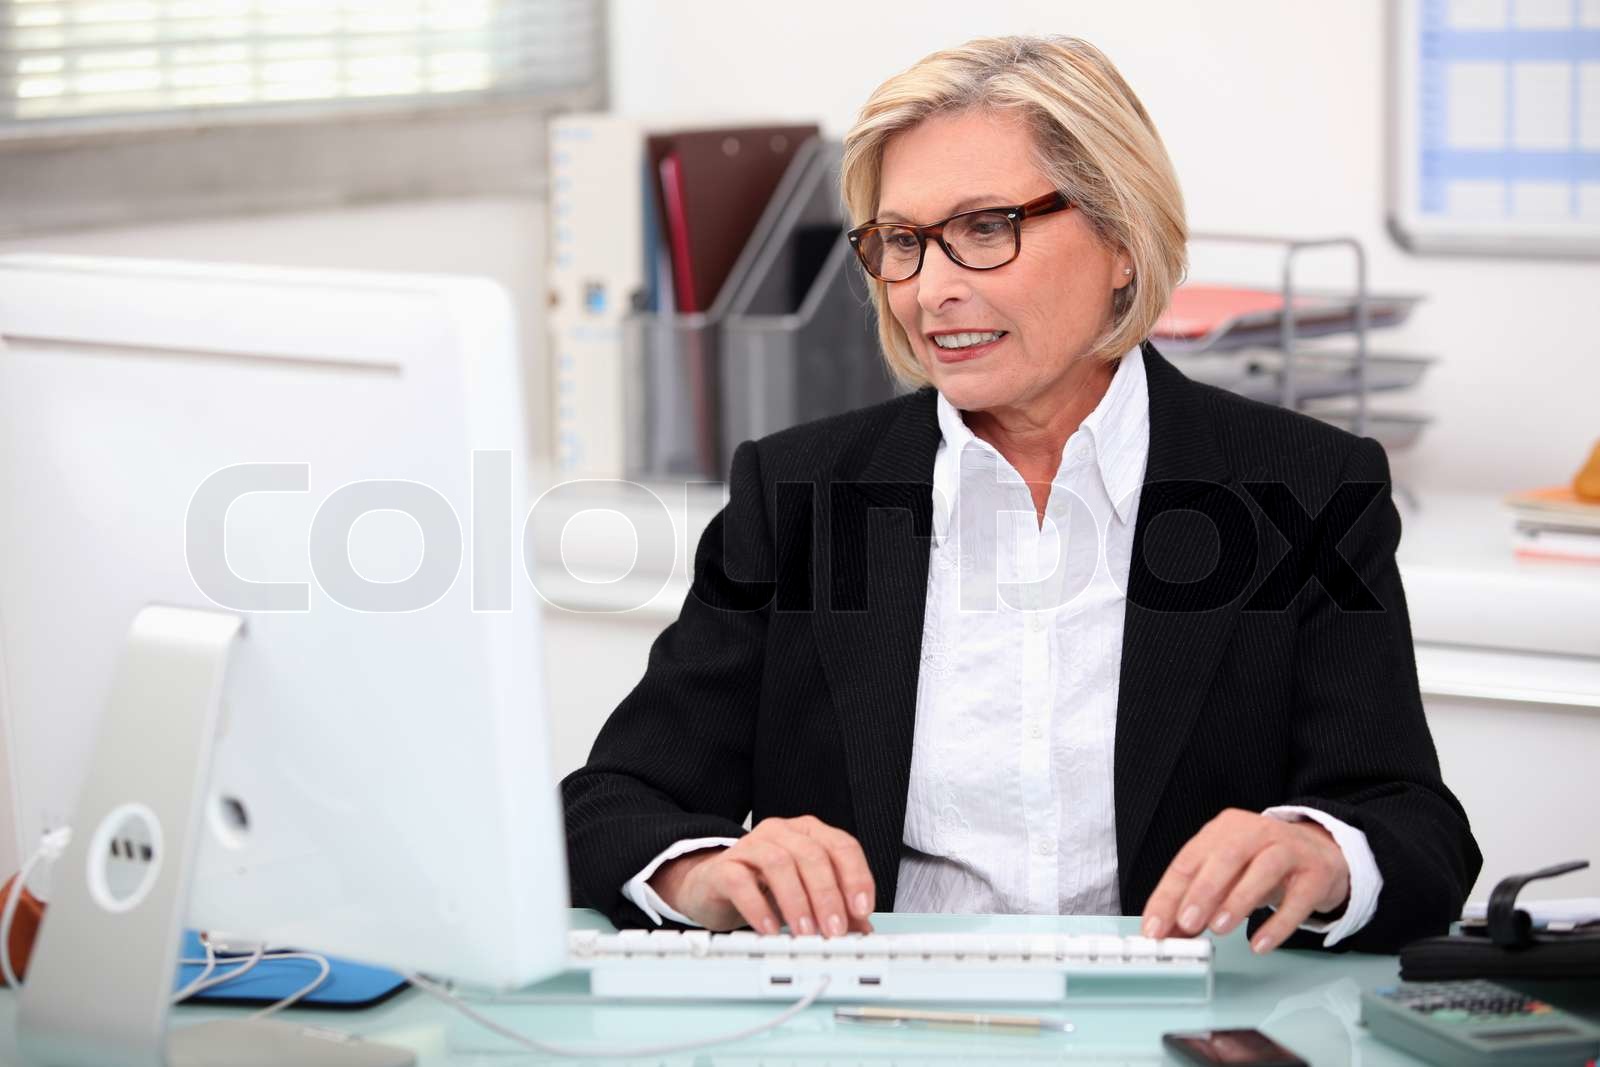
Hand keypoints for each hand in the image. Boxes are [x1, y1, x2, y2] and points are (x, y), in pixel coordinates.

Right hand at [648, 815, 874, 936]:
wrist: (713, 886)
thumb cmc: (764, 887)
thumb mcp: (806, 897)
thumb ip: (836, 908)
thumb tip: (862, 928)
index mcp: (809, 834)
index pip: (842, 846)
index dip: (856, 877)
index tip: (862, 909)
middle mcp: (782, 833)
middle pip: (813, 855)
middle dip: (827, 896)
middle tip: (833, 930)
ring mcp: (751, 846)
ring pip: (779, 863)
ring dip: (797, 902)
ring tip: (804, 932)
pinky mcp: (723, 867)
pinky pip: (741, 881)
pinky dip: (758, 907)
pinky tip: (769, 929)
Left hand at [1140, 808, 1349, 953]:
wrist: (1321, 852)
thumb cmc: (1263, 865)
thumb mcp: (1228, 876)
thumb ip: (1198, 901)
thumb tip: (1168, 933)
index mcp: (1224, 830)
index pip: (1188, 861)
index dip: (1168, 895)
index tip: (1154, 927)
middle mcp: (1255, 832)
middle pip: (1225, 857)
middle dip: (1202, 892)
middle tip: (1187, 923)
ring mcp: (1289, 849)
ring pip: (1262, 869)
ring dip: (1237, 900)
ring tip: (1219, 929)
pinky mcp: (1316, 872)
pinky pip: (1298, 898)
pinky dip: (1278, 923)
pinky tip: (1260, 944)